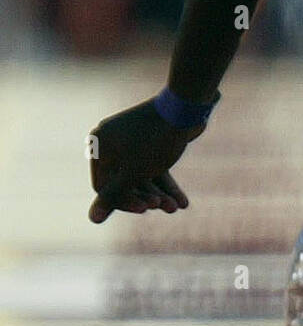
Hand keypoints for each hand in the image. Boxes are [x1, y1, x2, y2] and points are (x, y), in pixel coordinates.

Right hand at [88, 99, 205, 222]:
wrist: (186, 106)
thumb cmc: (155, 140)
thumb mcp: (133, 173)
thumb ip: (113, 196)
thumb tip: (92, 219)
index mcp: (99, 146)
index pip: (103, 187)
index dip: (123, 202)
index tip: (145, 209)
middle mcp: (111, 142)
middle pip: (124, 182)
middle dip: (147, 198)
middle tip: (166, 207)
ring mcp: (131, 140)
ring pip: (142, 176)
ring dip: (160, 194)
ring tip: (176, 207)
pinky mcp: (150, 140)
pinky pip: (154, 167)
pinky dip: (166, 184)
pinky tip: (181, 202)